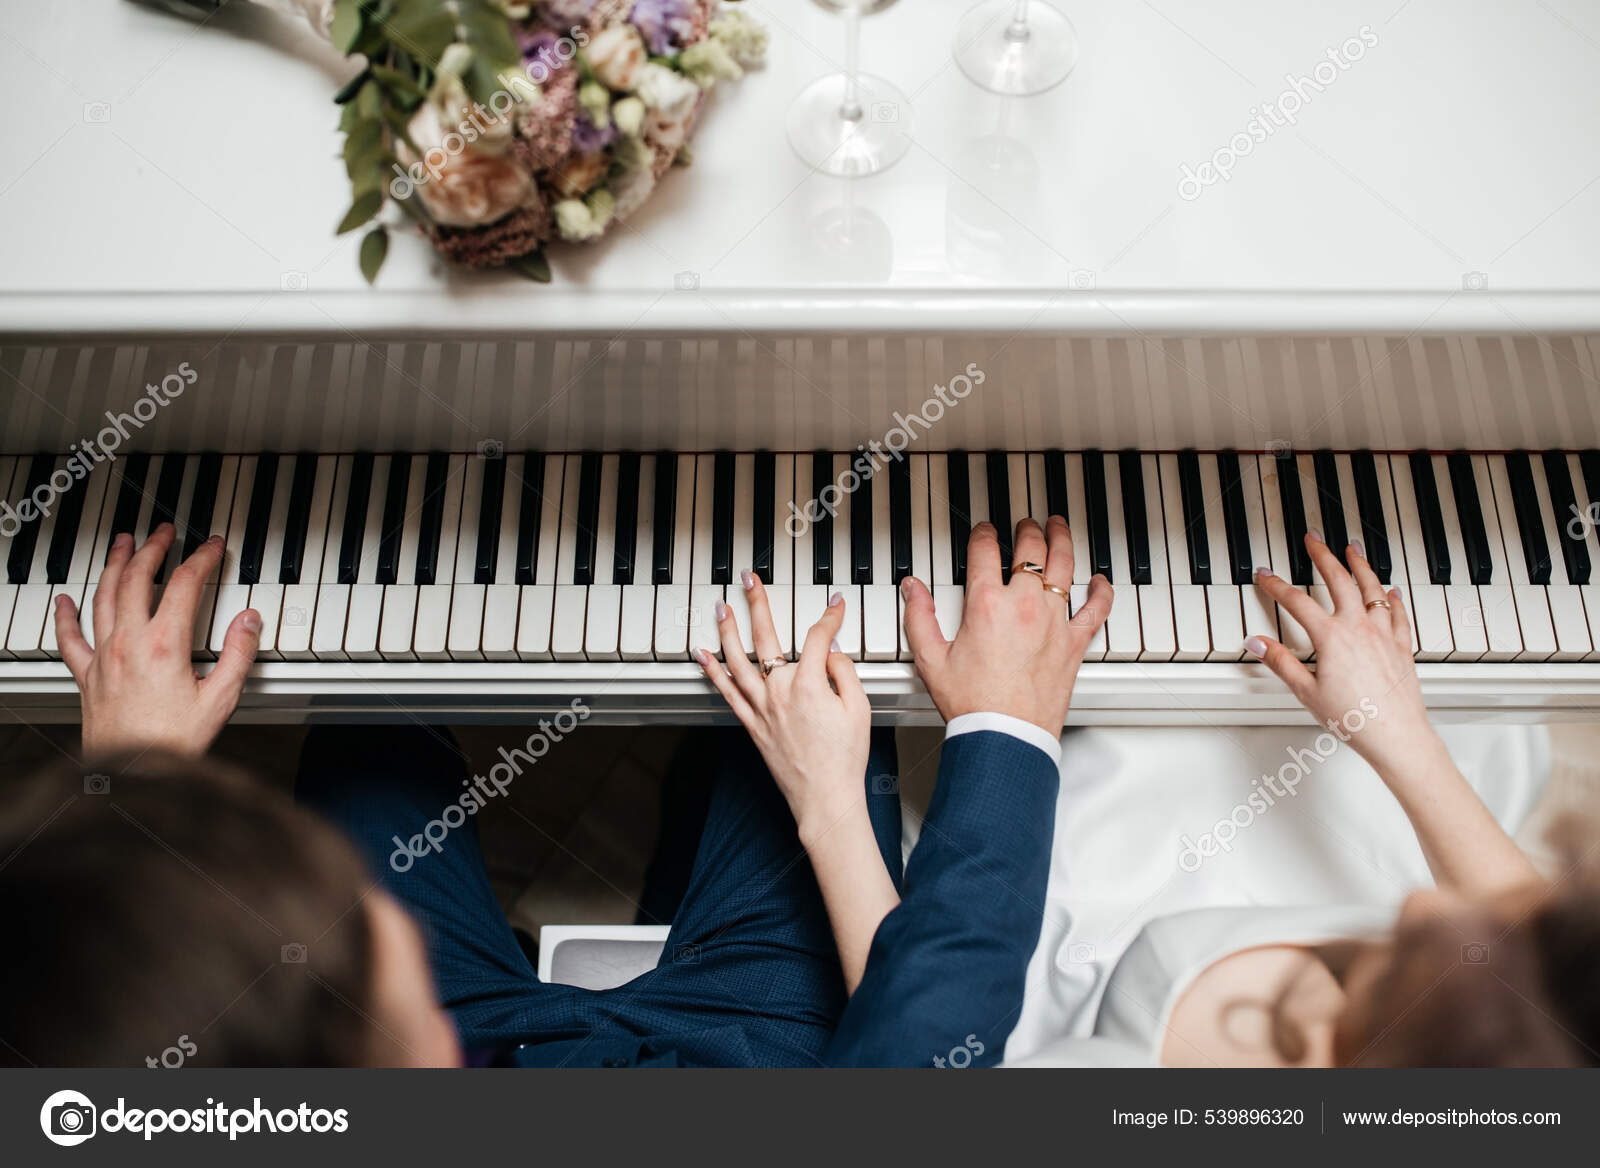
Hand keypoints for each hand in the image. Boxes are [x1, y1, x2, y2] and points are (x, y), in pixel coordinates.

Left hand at [55, 524, 260, 759]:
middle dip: (152, 549)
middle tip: (164, 532)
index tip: (212, 547)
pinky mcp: (88, 675)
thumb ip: (238, 654)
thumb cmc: (174, 744)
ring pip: (103, 597)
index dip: (201, 559)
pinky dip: (65, 614)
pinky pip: (71, 638)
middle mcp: (129, 644)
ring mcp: (104, 657)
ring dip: (115, 565)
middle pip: (136, 580)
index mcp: (165, 646)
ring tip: (124, 544)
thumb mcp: (221, 699)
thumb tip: (248, 620)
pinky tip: (64, 600)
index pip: (184, 585)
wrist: (134, 775)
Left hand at [697, 576, 869, 840]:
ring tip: (722, 607)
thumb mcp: (859, 708)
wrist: (825, 797)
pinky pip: (727, 692)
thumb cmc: (844, 759)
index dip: (829, 617)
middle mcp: (778, 691)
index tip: (835, 605)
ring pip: (737, 660)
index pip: (816, 637)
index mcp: (808, 684)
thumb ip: (843, 672)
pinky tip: (703, 654)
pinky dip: (713, 672)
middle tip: (750, 580)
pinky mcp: (752, 724)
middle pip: (765, 637)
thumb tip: (830, 653)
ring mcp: (761, 708)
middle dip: (758, 603)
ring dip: (727, 630)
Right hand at [900, 518, 1111, 734]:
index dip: (983, 533)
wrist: (1006, 735)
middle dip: (1026, 529)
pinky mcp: (1074, 642)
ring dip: (1062, 539)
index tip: (983, 531)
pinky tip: (1098, 580)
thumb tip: (912, 588)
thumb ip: (919, 617)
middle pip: (1031, 549)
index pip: (985, 550)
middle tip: (1025, 523)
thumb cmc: (972, 704)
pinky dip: (1101, 591)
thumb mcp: (931, 659)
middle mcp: (1024, 605)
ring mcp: (1053, 621)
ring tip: (1058, 526)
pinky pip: (1096, 608)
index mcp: (986, 605)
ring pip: (1065, 565)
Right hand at [1249, 533, 1435, 773]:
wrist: (1398, 736)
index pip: (1297, 602)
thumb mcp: (1307, 693)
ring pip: (1372, 589)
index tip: (1265, 575)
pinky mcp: (1403, 646)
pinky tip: (1391, 590)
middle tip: (1314, 539)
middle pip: (1339, 580)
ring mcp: (1384, 635)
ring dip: (1360, 566)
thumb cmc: (1355, 720)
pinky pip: (1399, 613)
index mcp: (1332, 638)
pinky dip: (1393, 598)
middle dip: (1323, 556)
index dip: (1276, 585)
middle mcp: (1360, 628)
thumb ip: (1281, 662)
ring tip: (1353, 549)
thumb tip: (1257, 643)